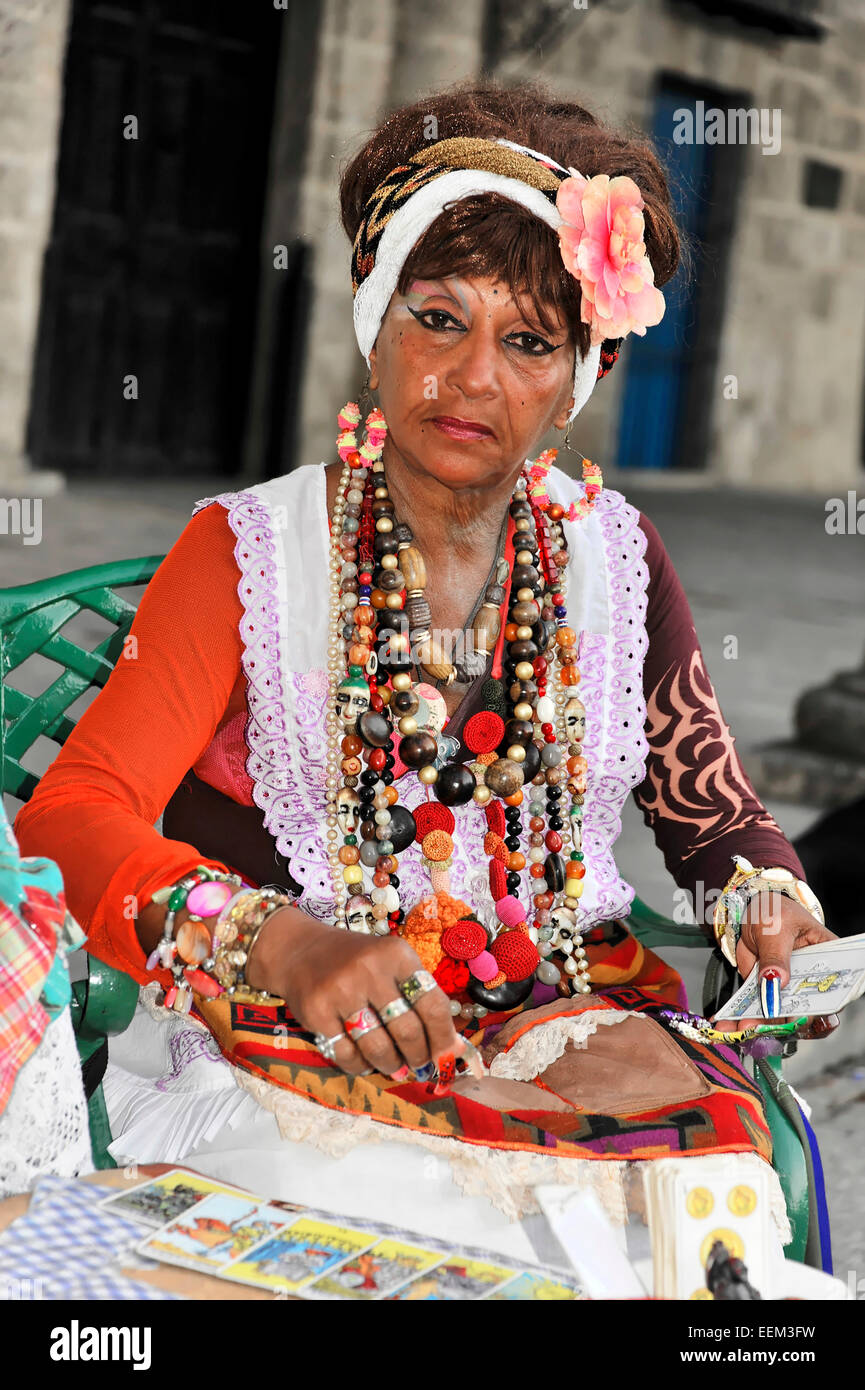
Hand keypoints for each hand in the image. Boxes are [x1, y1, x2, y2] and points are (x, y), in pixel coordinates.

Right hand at [245, 905, 461, 1077]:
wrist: (300, 951)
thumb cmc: (357, 962)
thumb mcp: (391, 964)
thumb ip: (420, 998)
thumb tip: (452, 1048)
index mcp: (397, 954)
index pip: (433, 1003)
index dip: (443, 1036)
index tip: (445, 1055)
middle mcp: (370, 969)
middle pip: (407, 1029)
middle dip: (417, 1055)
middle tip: (418, 1064)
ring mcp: (341, 990)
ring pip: (378, 1047)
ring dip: (391, 1064)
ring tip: (394, 1066)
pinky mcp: (317, 1012)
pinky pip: (346, 1054)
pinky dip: (360, 1066)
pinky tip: (365, 1062)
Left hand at [731, 894, 839, 1039]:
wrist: (751, 910)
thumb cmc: (775, 911)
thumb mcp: (775, 929)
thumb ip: (775, 956)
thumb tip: (776, 981)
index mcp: (828, 958)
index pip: (834, 988)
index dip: (823, 1006)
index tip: (803, 1014)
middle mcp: (812, 977)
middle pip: (809, 1009)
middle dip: (788, 1022)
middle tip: (768, 1025)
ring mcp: (789, 986)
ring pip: (782, 1014)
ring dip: (763, 1026)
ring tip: (743, 1029)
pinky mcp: (767, 989)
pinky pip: (759, 1008)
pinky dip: (745, 1018)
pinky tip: (731, 1023)